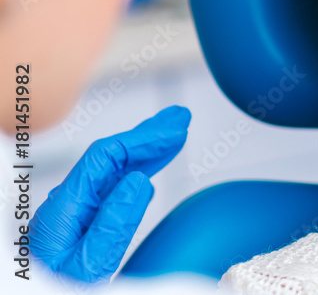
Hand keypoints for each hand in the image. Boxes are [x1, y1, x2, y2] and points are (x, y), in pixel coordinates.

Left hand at [29, 105, 190, 282]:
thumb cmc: (61, 293)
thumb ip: (113, 224)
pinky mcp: (83, 227)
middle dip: (148, 134)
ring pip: (114, 171)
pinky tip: (151, 168)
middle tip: (179, 117)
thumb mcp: (88, 265)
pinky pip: (113, 189)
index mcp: (64, 209)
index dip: (143, 139)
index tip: (175, 133)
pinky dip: (138, 171)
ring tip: (174, 135)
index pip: (106, 157)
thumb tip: (140, 180)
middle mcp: (68, 206)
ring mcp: (75, 215)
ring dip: (146, 150)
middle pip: (110, 157)